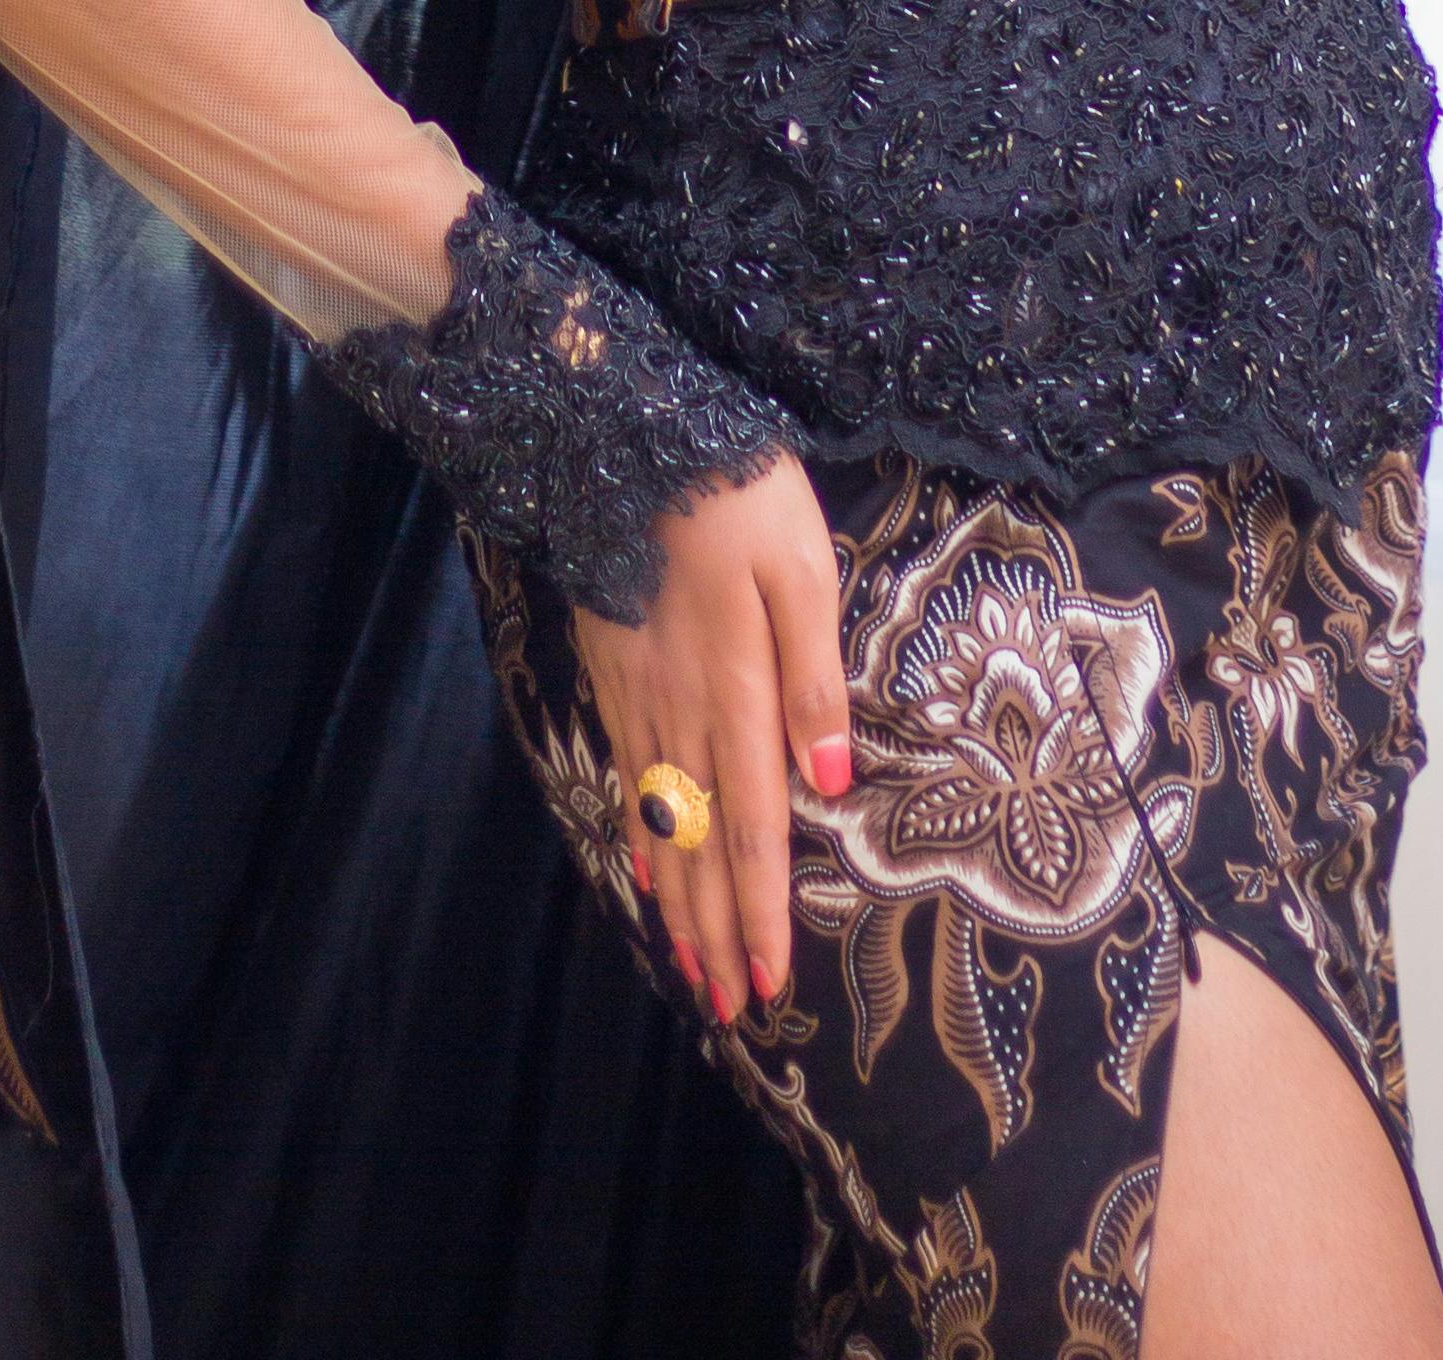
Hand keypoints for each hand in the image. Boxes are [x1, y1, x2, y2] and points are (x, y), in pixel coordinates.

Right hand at [572, 455, 849, 1024]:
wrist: (625, 435)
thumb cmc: (736, 496)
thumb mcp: (801, 568)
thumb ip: (814, 677)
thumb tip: (831, 781)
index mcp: (738, 692)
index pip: (754, 826)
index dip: (760, 908)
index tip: (768, 982)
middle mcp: (682, 712)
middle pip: (702, 843)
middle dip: (717, 928)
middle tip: (728, 1007)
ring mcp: (639, 696)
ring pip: (661, 820)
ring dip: (677, 899)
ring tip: (687, 965)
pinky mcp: (611, 670)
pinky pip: (625, 774)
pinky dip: (636, 833)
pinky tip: (640, 866)